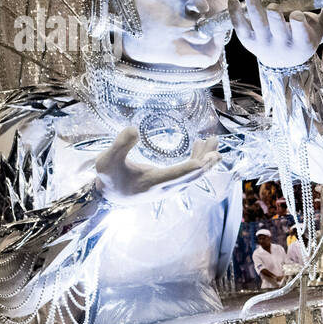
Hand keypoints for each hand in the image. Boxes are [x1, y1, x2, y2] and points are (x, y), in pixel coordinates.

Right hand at [94, 127, 220, 204]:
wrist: (111, 194)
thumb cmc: (109, 176)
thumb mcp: (106, 160)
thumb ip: (119, 145)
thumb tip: (134, 129)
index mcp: (151, 184)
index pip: (175, 177)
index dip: (189, 169)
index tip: (205, 160)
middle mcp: (165, 188)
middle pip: (191, 177)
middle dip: (205, 162)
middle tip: (216, 147)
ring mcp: (170, 187)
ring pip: (193, 175)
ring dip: (205, 159)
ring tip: (213, 141)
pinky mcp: (171, 184)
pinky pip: (189, 173)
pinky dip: (197, 160)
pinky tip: (199, 145)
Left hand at [228, 0, 322, 68]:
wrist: (284, 63)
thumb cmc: (306, 39)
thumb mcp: (322, 30)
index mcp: (302, 42)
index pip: (301, 34)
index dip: (298, 25)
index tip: (296, 15)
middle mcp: (283, 46)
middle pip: (278, 31)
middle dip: (274, 19)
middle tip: (272, 5)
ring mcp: (264, 44)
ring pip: (258, 28)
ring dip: (254, 11)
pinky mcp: (249, 41)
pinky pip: (240, 28)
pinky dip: (235, 15)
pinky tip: (233, 0)